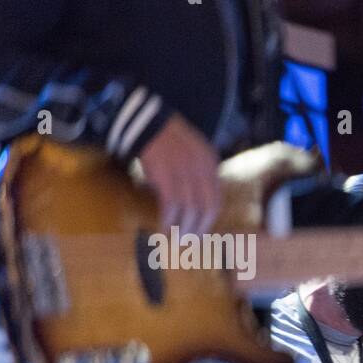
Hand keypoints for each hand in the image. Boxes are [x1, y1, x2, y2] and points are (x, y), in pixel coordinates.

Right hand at [137, 113, 222, 236]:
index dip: (209, 220)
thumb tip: (197, 201)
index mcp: (210, 164)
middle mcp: (201, 169)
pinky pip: (171, 204)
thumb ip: (200, 174)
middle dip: (198, 229)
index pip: (215, 200)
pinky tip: (163, 227)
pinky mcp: (164, 175)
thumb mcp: (194, 152)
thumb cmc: (168, 139)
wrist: (147, 121)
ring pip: (189, 210)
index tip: (202, 232)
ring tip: (176, 239)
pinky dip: (168, 219)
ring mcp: (183, 172)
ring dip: (183, 228)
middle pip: (206, 208)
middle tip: (190, 241)